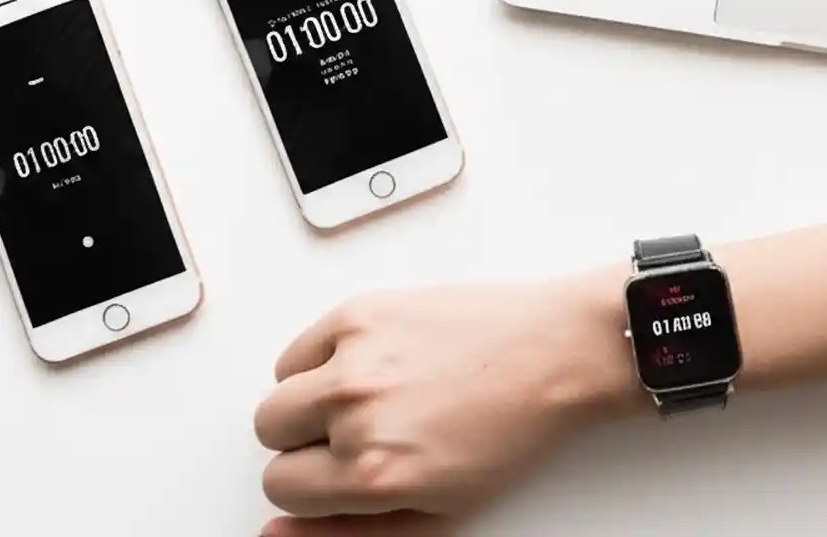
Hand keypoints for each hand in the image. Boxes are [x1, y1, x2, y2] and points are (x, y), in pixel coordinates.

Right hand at [255, 272, 641, 535]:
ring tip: (371, 396)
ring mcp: (356, 356)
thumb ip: (347, 532)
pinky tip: (375, 363)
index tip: (343, 468)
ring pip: (280, 387)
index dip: (312, 481)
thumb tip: (273, 533)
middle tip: (361, 430)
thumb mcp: (440, 510)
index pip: (280, 485)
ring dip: (311, 397)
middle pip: (269, 430)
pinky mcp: (362, 311)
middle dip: (306, 438)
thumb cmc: (512, 430)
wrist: (556, 352)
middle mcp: (356, 412)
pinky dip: (324, 357)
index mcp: (375, 473)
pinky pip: (302, 346)